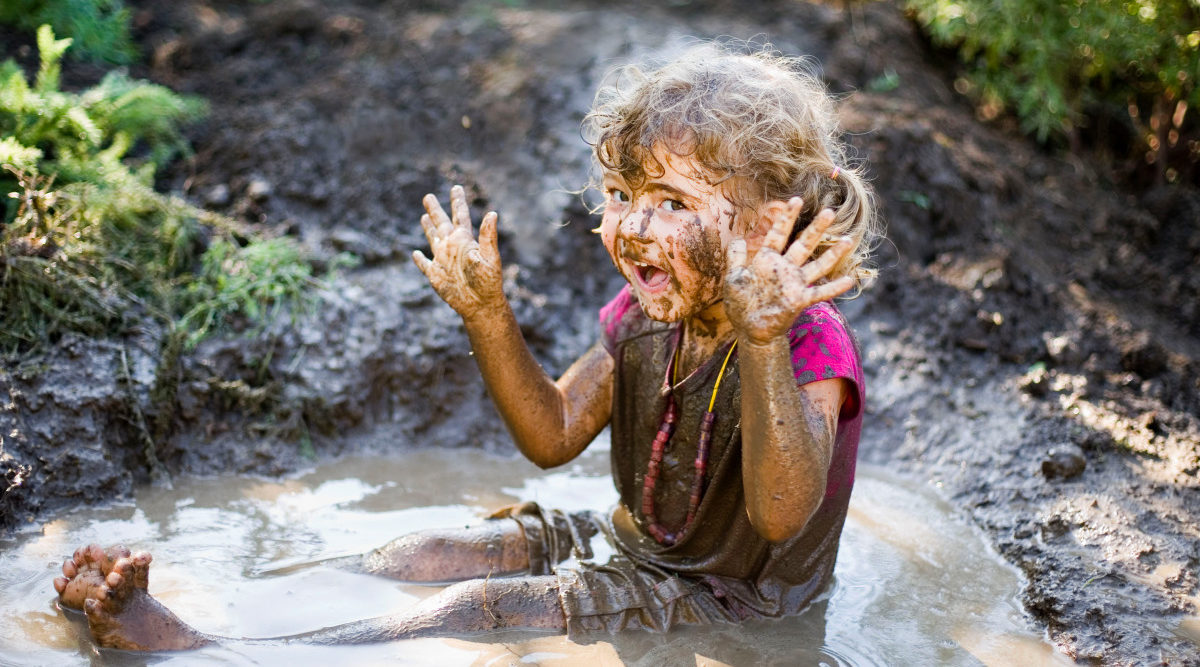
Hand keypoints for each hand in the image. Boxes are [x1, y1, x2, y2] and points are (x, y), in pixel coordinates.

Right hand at [412, 185, 504, 322]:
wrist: (480, 304)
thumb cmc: (489, 281)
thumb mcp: (490, 257)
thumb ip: (488, 236)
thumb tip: (493, 213)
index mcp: (465, 240)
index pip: (460, 215)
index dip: (457, 201)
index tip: (456, 187)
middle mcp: (453, 247)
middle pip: (442, 223)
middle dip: (435, 210)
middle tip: (428, 196)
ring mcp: (443, 260)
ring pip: (432, 239)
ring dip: (428, 228)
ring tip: (424, 216)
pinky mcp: (435, 275)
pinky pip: (424, 265)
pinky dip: (419, 260)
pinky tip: (416, 254)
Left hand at [724, 198, 854, 344]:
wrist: (751, 331)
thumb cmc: (741, 305)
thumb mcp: (733, 278)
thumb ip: (736, 257)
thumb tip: (738, 238)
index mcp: (767, 260)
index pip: (778, 234)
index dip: (786, 218)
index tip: (796, 200)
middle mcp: (784, 268)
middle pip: (803, 244)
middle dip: (816, 228)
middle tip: (830, 211)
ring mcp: (794, 284)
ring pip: (817, 264)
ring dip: (832, 253)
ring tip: (847, 239)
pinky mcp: (799, 300)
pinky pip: (820, 293)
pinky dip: (834, 287)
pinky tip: (850, 280)